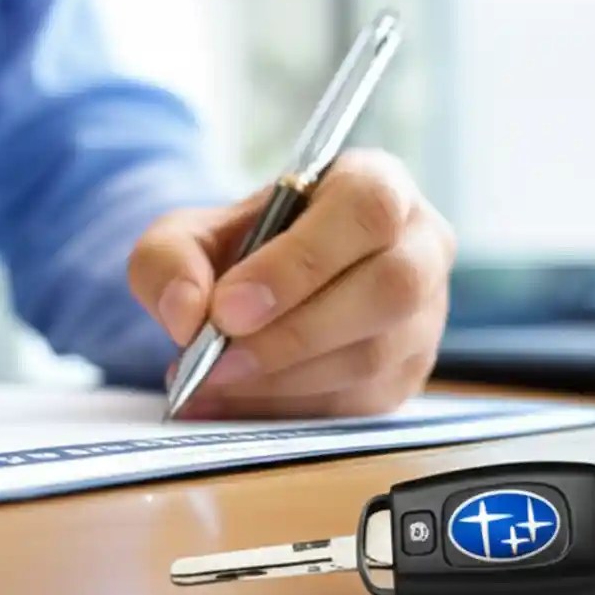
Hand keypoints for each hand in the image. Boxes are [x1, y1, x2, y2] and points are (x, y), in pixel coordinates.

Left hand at [128, 149, 455, 417]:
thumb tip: (186, 314)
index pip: (365, 210)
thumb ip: (170, 259)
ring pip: (373, 356)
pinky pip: (359, 404)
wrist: (253, 292)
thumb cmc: (236, 249)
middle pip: (387, 289)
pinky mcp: (408, 375)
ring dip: (283, 380)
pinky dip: (287, 410)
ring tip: (212, 382)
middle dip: (293, 335)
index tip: (230, 307)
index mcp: (376, 184)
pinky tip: (232, 404)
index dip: (300, 262)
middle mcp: (420, 246)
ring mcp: (424, 316)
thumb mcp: (185, 235)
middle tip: (217, 360)